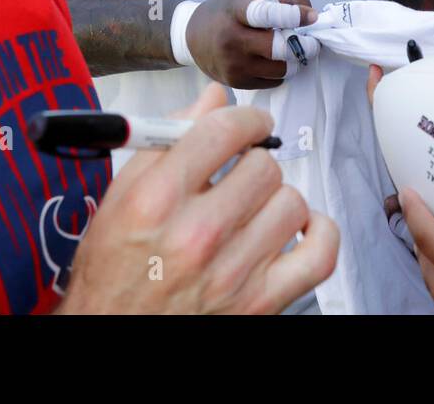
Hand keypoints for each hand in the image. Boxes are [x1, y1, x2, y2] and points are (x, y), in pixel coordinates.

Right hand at [60, 83, 338, 312]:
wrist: (114, 332)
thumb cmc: (114, 274)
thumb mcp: (118, 200)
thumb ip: (162, 144)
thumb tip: (209, 101)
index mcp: (156, 202)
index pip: (222, 130)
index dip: (244, 118)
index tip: (248, 124)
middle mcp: (196, 236)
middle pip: (262, 165)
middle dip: (253, 162)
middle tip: (240, 173)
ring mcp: (233, 272)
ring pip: (292, 201)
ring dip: (276, 198)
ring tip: (255, 207)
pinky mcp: (260, 302)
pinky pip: (319, 252)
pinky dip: (318, 233)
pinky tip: (296, 229)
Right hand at [186, 0, 317, 88]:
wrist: (195, 34)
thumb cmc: (232, 8)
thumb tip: (312, 15)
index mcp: (236, 9)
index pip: (264, 14)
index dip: (292, 16)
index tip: (312, 18)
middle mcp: (231, 37)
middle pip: (278, 48)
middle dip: (304, 46)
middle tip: (313, 43)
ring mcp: (232, 63)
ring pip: (280, 69)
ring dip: (294, 61)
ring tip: (293, 50)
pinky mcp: (235, 82)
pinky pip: (273, 81)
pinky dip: (280, 71)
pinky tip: (273, 60)